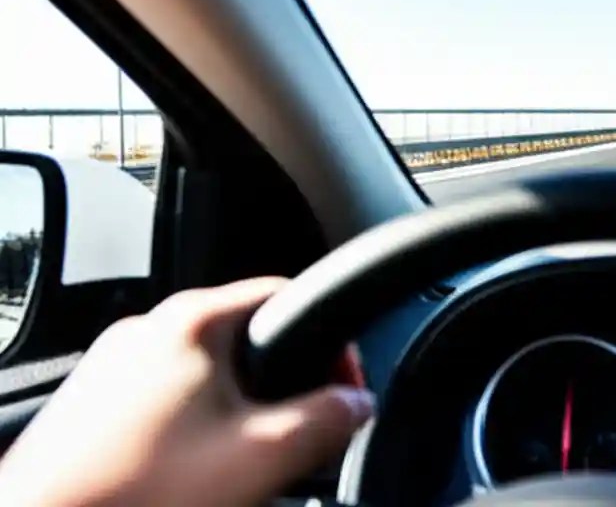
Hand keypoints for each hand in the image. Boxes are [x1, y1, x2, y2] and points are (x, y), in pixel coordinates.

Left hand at [0, 277, 373, 506]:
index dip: (332, 342)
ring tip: (238, 466)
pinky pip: (164, 401)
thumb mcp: (261, 457)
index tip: (344, 390)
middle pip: (247, 340)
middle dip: (281, 388)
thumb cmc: (138, 493)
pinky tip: (191, 474)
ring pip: (205, 375)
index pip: (288, 294)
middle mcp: (147, 329)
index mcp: (192, 321)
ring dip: (236, 412)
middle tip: (293, 440)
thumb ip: (326, 420)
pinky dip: (191, 428)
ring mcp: (112, 365)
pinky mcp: (91, 404)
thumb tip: (358, 403)